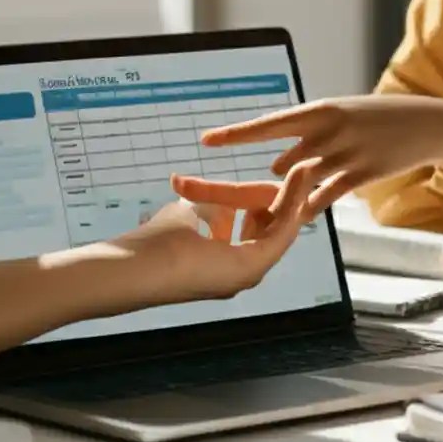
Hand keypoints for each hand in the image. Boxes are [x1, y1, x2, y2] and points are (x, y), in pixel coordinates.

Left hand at [97, 165, 312, 306]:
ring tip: (306, 169)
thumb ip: (210, 206)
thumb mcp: (189, 213)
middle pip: (275, 228)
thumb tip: (217, 193)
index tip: (273, 181)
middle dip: (285, 199)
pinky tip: (302, 174)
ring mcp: (251, 272)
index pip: (260, 230)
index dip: (267, 202)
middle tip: (298, 171)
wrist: (136, 268)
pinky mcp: (254, 264)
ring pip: (284, 227)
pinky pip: (283, 227)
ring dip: (297, 196)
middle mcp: (244, 272)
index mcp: (228, 265)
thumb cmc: (154, 243)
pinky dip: (293, 199)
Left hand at [196, 94, 442, 218]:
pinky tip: (304, 214)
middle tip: (259, 191)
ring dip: (291, 195)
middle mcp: (331, 130)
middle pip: (285, 160)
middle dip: (274, 178)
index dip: (237, 134)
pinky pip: (328, 196)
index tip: (207, 140)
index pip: (269, 124)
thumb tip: (278, 162)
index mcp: (320, 110)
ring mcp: (348, 153)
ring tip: (280, 207)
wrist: (426, 123)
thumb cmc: (379, 118)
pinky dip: (313, 206)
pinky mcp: (364, 174)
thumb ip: (309, 138)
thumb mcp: (342, 116)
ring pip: (306, 181)